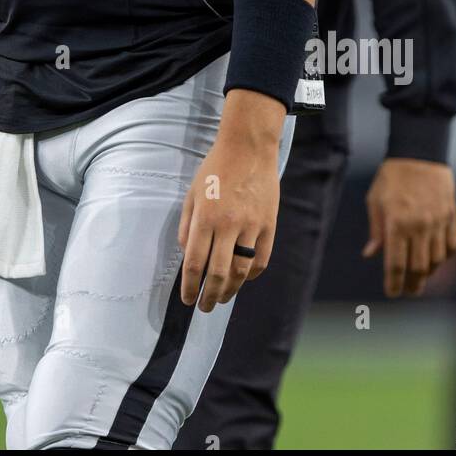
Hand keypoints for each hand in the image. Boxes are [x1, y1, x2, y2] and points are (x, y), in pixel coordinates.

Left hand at [178, 131, 279, 312]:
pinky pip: (261, 259)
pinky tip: (242, 279)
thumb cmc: (215, 169)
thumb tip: (186, 255)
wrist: (248, 148)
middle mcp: (228, 225)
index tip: (188, 300)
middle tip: (204, 307)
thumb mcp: (192, 194)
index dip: (190, 286)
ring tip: (222, 298)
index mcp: (205, 217)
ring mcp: (251, 226)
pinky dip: (250, 274)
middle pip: (217, 273)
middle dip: (209, 296)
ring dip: (230, 290)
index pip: (195, 262)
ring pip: (240, 271)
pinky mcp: (269, 225)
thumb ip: (188, 226)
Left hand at [363, 158, 455, 296]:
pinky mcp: (451, 217)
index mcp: (396, 224)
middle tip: (408, 292)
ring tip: (420, 278)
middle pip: (418, 268)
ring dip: (428, 273)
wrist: (419, 154)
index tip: (391, 293)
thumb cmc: (391, 177)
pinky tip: (436, 260)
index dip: (393, 283)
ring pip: (436, 260)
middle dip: (413, 284)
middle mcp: (419, 227)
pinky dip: (444, 257)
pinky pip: (451, 246)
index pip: (395, 264)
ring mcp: (438, 223)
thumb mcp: (375, 200)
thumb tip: (370, 254)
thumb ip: (375, 230)